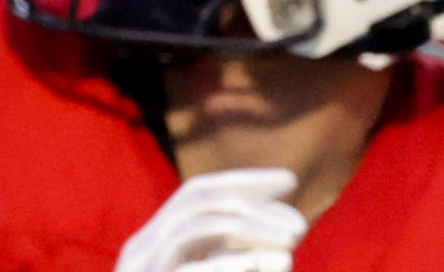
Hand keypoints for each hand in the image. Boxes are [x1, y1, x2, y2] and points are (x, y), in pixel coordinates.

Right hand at [114, 168, 302, 271]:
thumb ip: (239, 261)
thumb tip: (286, 232)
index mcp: (156, 243)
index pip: (199, 192)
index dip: (243, 181)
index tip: (289, 180)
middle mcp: (143, 248)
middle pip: (198, 198)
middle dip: (252, 201)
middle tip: (301, 223)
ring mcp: (143, 269)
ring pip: (196, 224)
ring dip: (250, 225)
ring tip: (295, 240)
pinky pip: (193, 268)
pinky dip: (237, 262)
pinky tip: (277, 260)